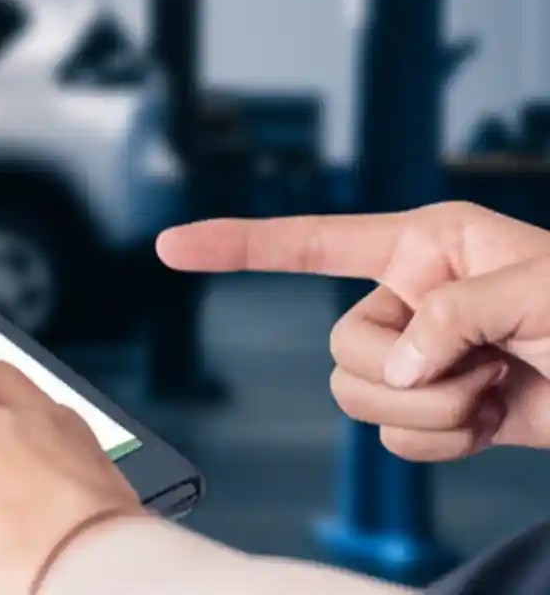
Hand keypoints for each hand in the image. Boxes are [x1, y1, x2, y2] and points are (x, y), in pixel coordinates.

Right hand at [157, 201, 549, 459]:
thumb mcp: (542, 287)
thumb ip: (451, 311)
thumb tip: (398, 362)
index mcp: (425, 246)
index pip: (312, 241)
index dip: (238, 245)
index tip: (171, 246)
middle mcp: (410, 298)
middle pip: (339, 347)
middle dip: (408, 373)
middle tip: (478, 366)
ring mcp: (422, 356)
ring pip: (359, 397)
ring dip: (430, 411)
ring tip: (492, 392)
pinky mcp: (438, 409)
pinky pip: (393, 438)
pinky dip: (441, 442)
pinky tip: (490, 421)